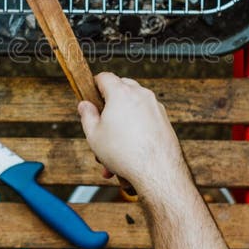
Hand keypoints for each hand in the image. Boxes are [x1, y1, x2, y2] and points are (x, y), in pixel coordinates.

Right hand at [78, 73, 188, 193]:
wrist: (156, 171)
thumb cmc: (124, 153)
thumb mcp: (94, 135)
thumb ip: (87, 116)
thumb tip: (85, 105)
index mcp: (121, 93)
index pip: (104, 77)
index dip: (94, 85)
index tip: (91, 96)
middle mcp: (141, 95)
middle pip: (121, 89)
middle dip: (109, 105)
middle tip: (101, 124)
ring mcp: (155, 106)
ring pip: (133, 107)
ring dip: (122, 124)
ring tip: (112, 152)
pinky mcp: (164, 120)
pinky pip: (145, 120)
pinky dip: (136, 131)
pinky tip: (127, 154)